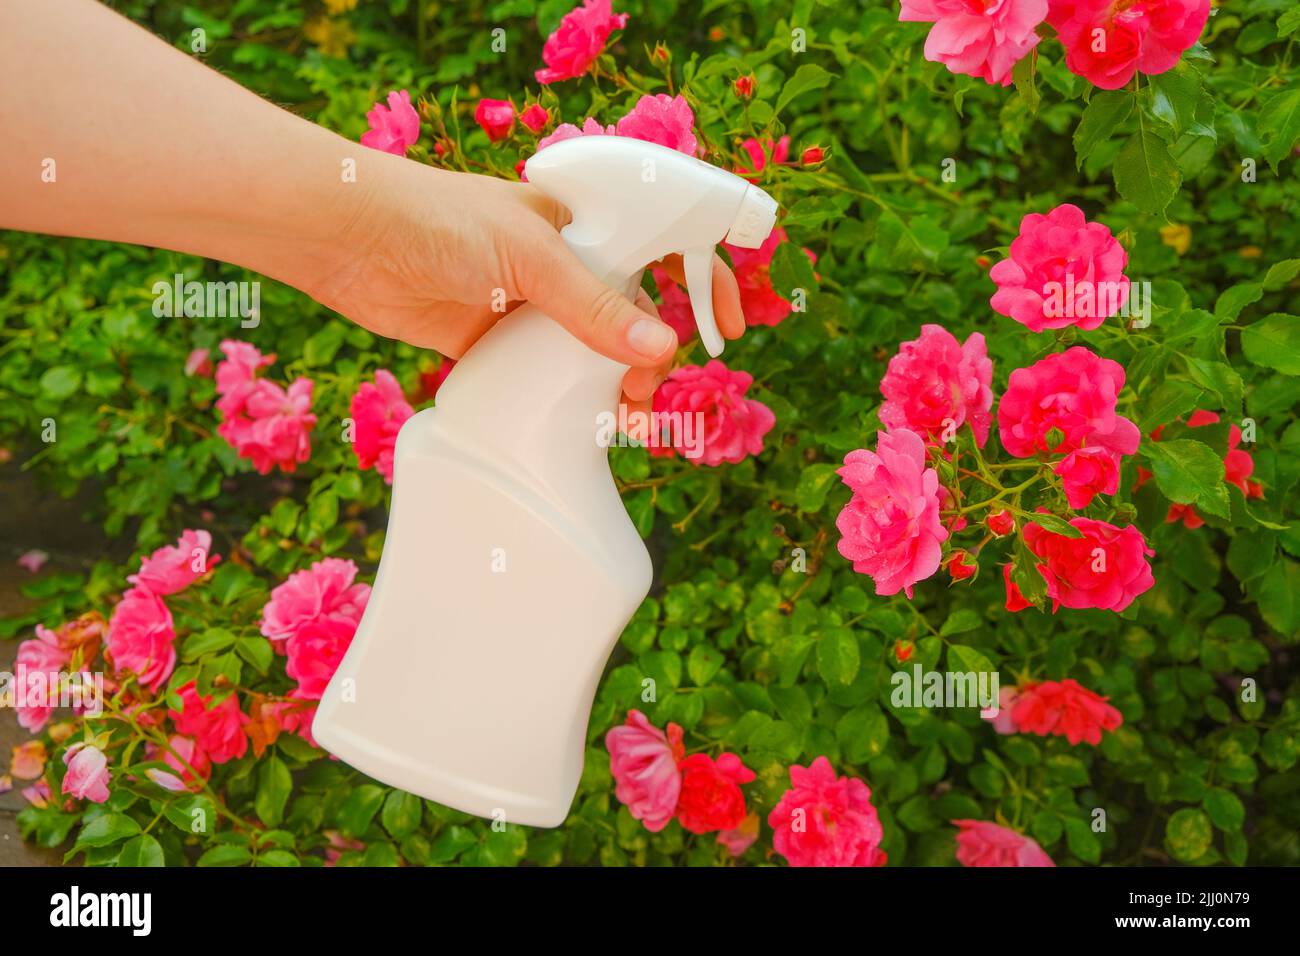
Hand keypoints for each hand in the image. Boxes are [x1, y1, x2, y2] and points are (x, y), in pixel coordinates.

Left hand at [302, 153, 745, 405]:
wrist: (347, 239)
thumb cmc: (437, 218)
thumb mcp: (527, 255)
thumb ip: (592, 305)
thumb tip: (660, 351)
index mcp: (581, 223)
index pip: (661, 246)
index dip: (702, 281)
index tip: (730, 326)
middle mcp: (560, 264)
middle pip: (632, 312)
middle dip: (653, 353)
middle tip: (646, 391)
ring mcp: (527, 307)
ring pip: (591, 350)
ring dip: (614, 383)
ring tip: (622, 417)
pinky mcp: (493, 344)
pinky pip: (545, 376)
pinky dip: (567, 399)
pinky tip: (579, 422)